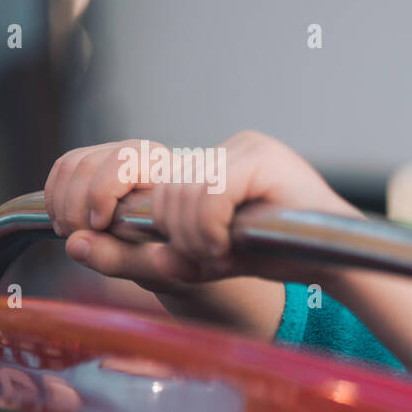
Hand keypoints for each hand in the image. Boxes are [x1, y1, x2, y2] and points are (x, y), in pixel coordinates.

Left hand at [44, 131, 360, 291]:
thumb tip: (74, 243)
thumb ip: (133, 256)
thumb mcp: (188, 263)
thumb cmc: (271, 261)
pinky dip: (210, 229)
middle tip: (192, 253)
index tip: (84, 226)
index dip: (92, 187)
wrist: (337, 263)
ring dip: (192, 238)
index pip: (124, 160)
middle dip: (156, 226)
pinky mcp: (260, 157)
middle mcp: (218, 150)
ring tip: (221, 255)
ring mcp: (240, 148)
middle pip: (148, 179)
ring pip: (177, 191)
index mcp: (199, 167)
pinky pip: (209, 193)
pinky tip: (232, 247)